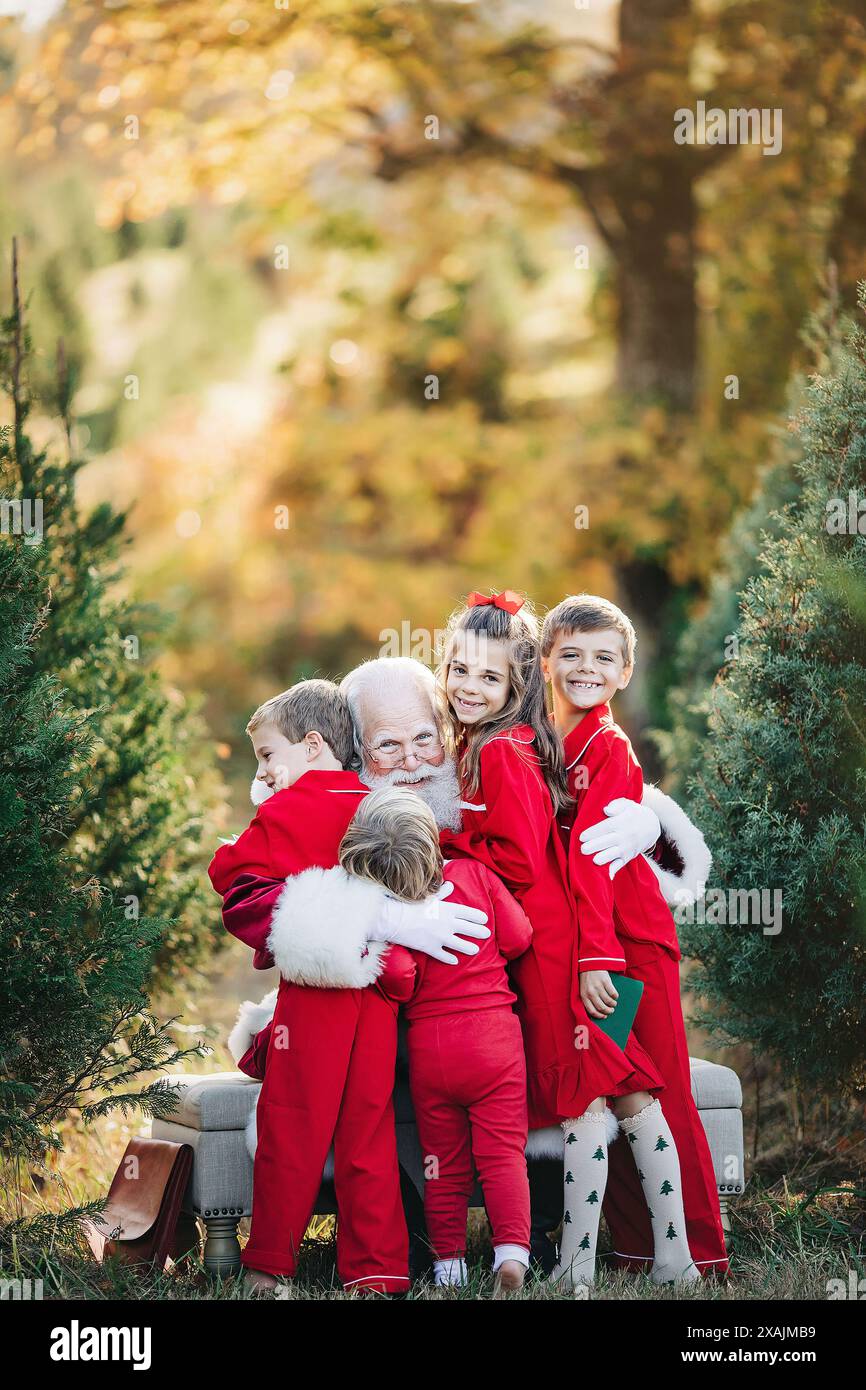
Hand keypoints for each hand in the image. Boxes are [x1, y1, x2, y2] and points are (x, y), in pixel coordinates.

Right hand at [370, 881, 490, 963]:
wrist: (394, 919)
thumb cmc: (411, 905)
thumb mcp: (429, 897)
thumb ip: (442, 892)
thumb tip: (450, 884)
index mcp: (448, 909)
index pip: (469, 913)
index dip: (478, 917)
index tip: (485, 920)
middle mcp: (448, 924)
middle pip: (469, 929)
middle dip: (480, 932)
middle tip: (486, 934)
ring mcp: (441, 937)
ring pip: (461, 945)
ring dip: (469, 948)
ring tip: (475, 950)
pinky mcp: (432, 948)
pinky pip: (444, 956)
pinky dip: (450, 959)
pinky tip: (454, 961)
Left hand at [579, 796, 660, 879]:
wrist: (652, 826)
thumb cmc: (634, 813)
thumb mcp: (627, 804)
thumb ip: (617, 805)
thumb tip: (606, 810)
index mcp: (622, 822)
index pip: (606, 827)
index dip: (593, 832)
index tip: (582, 837)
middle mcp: (625, 836)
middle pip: (608, 841)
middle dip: (595, 846)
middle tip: (583, 849)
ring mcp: (627, 847)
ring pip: (614, 854)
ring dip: (604, 858)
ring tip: (594, 860)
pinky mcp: (628, 856)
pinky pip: (621, 863)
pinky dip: (614, 869)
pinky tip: (608, 875)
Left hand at [580, 970, 618, 1018]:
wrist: (590, 963)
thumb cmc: (587, 979)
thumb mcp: (583, 989)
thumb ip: (588, 999)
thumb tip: (598, 1011)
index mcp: (584, 996)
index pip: (592, 1011)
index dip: (599, 1016)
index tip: (604, 1016)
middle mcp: (590, 992)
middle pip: (601, 1007)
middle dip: (608, 1011)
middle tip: (611, 1011)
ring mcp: (598, 987)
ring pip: (608, 1001)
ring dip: (613, 1004)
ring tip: (614, 1004)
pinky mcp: (605, 981)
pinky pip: (613, 993)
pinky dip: (615, 996)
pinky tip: (615, 996)